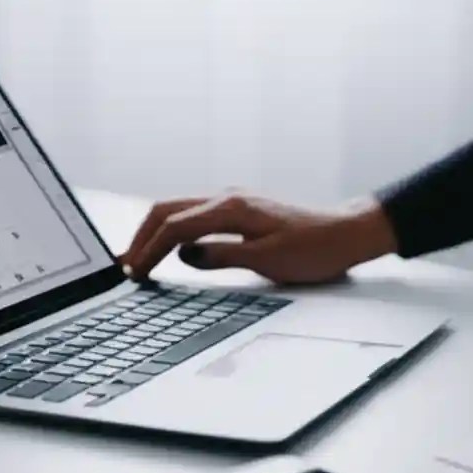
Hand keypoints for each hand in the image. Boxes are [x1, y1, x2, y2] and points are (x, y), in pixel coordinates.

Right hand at [120, 193, 398, 283]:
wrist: (348, 234)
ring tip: (135, 259)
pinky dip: (171, 231)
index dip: (149, 250)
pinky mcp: (237, 211)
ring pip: (177, 210)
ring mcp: (231, 202)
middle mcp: (227, 198)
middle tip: (124, 267)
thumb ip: (223, 255)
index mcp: (231, 208)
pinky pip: (193, 216)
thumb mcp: (269, 260)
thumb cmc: (316, 249)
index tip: (133, 273)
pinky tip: (166, 249)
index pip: (174, 226)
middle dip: (140, 238)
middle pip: (166, 211)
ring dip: (153, 233)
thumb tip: (185, 255)